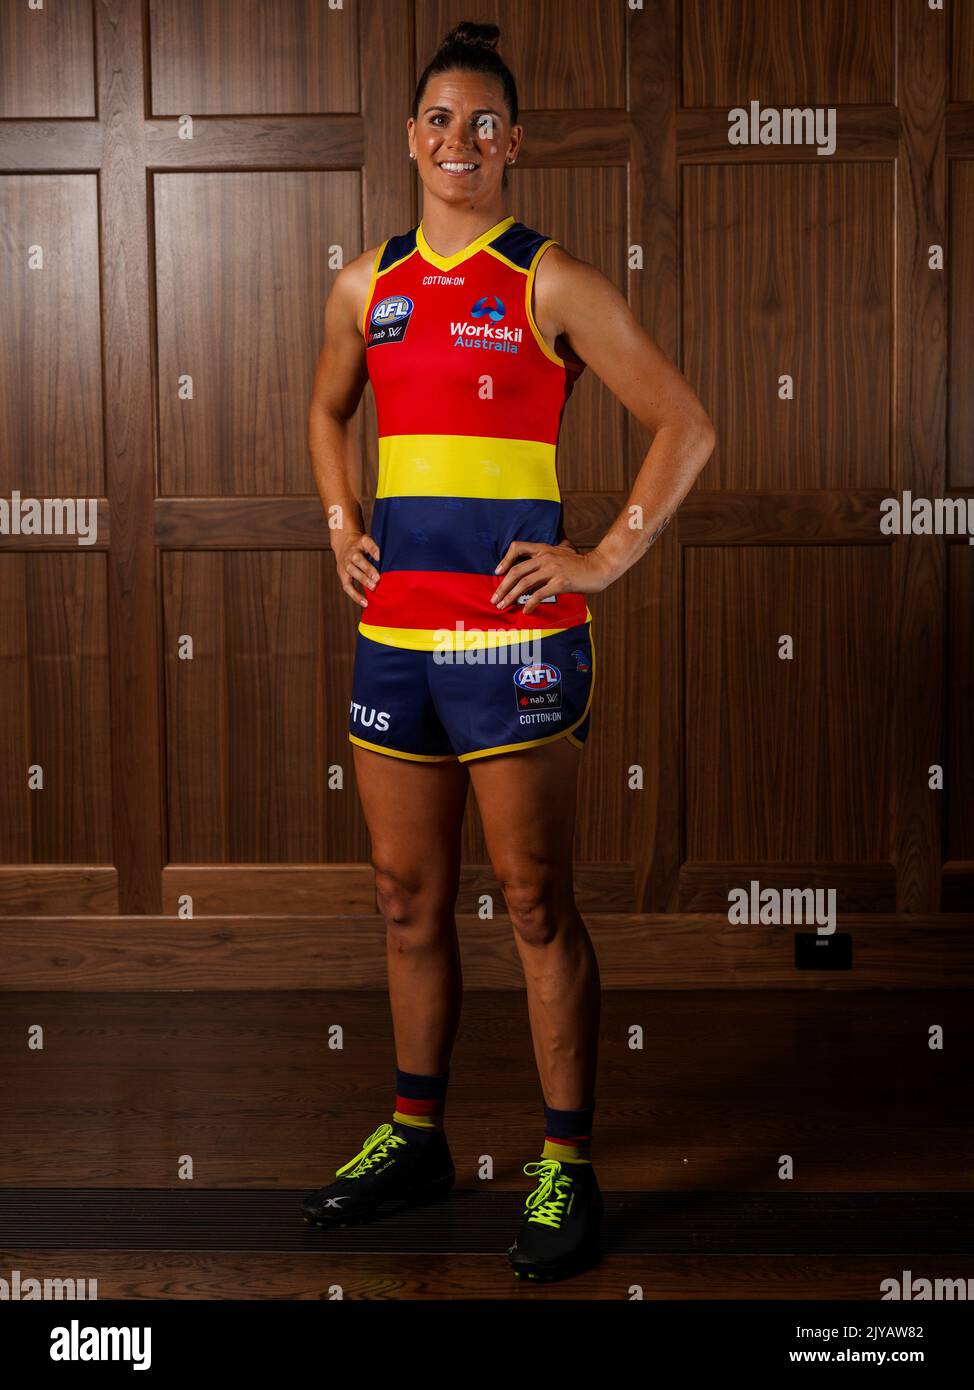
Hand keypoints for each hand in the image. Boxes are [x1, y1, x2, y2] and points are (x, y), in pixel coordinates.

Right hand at [334, 529, 380, 607]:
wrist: (343, 544)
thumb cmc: (363, 547)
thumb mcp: (370, 542)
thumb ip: (379, 550)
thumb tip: (392, 562)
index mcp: (361, 542)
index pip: (367, 543)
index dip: (373, 549)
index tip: (380, 556)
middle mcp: (352, 553)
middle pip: (358, 560)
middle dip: (368, 569)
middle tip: (377, 578)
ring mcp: (346, 563)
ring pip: (352, 570)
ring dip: (363, 580)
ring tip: (373, 587)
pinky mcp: (342, 575)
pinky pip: (347, 586)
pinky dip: (355, 595)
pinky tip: (365, 603)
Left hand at [491, 538, 612, 615]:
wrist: (599, 567)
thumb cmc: (581, 563)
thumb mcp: (562, 551)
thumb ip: (548, 555)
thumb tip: (534, 565)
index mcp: (544, 549)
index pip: (517, 547)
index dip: (504, 559)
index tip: (497, 572)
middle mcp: (546, 557)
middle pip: (516, 571)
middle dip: (502, 587)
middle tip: (494, 599)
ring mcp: (553, 569)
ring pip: (524, 583)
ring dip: (510, 597)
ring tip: (503, 606)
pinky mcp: (560, 582)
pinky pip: (539, 594)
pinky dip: (530, 604)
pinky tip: (526, 611)